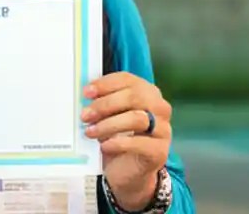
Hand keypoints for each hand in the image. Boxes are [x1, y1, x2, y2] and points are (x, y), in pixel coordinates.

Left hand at [82, 72, 172, 209]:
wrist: (127, 170)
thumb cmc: (116, 136)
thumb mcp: (107, 116)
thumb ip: (101, 103)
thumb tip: (85, 95)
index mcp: (146, 92)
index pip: (127, 79)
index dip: (106, 84)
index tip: (86, 92)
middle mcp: (159, 107)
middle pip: (134, 97)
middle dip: (105, 104)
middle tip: (85, 115)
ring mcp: (163, 129)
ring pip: (137, 118)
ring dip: (109, 124)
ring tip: (90, 131)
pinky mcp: (160, 151)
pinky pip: (140, 143)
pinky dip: (119, 143)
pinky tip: (105, 146)